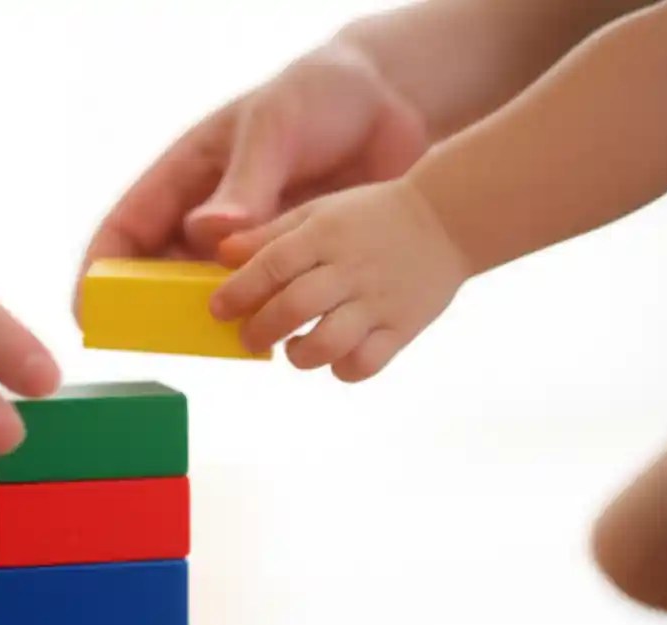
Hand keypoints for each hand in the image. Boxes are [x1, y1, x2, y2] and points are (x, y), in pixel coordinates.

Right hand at [76, 41, 428, 311]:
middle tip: (155, 345)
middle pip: (160, 275)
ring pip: (213, 295)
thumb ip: (244, 183)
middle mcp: (208, 217)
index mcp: (185, 177)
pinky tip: (273, 341)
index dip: (100, 273)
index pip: (126, 230)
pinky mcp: (292, 260)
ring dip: (212, 323)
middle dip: (153, 312)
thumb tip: (206, 236)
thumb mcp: (275, 127)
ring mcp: (250, 243)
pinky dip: (262, 321)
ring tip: (219, 345)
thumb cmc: (319, 96)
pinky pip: (267, 300)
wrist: (394, 101)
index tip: (90, 313)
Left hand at [209, 179, 468, 381]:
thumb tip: (221, 255)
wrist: (448, 219)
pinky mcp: (404, 327)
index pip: (273, 265)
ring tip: (294, 348)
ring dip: (300, 355)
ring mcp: (379, 300)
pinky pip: (367, 363)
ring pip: (329, 342)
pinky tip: (335, 357)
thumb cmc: (370, 217)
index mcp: (325, 235)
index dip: (239, 292)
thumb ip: (270, 235)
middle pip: (294, 307)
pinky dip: (343, 369)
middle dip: (260, 329)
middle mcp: (351, 268)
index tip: (218, 309)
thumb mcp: (319, 212)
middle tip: (250, 338)